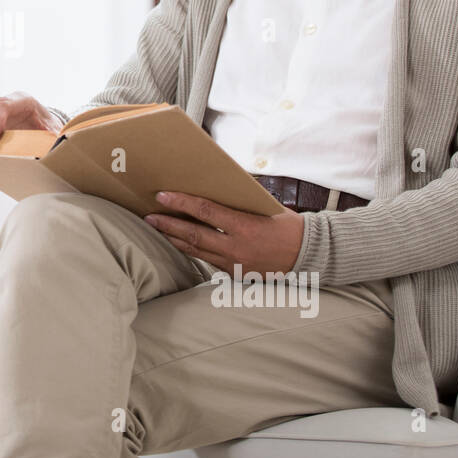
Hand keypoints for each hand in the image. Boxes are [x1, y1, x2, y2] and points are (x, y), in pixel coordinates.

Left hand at [143, 191, 304, 275]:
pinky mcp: (234, 274)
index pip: (205, 212)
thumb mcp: (264, 206)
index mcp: (244, 227)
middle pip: (192, 235)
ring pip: (195, 250)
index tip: (162, 196)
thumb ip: (238, 200)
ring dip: (173, 238)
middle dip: (167, 224)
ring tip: (157, 227)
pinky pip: (207, 260)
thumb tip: (212, 184)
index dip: (180, 203)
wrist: (308, 255)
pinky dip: (190, 250)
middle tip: (149, 216)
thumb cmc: (286, 225)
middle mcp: (236, 248)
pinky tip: (179, 241)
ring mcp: (234, 263)